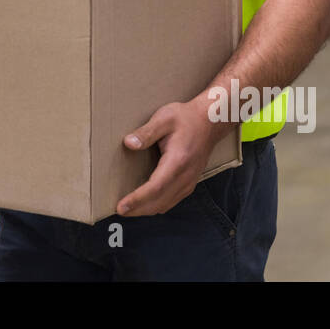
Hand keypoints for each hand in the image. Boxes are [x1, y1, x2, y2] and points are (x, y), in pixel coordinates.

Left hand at [116, 95, 232, 216]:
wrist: (210, 122)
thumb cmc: (187, 118)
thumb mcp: (164, 118)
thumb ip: (146, 132)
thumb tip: (129, 143)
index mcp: (178, 161)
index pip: (155, 187)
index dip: (137, 199)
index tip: (121, 206)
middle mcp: (185, 176)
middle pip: (159, 202)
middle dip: (138, 209)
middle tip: (119, 210)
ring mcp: (189, 181)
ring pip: (166, 204)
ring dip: (146, 210)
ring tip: (129, 209)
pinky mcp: (190, 182)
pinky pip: (172, 200)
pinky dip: (157, 205)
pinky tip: (146, 203)